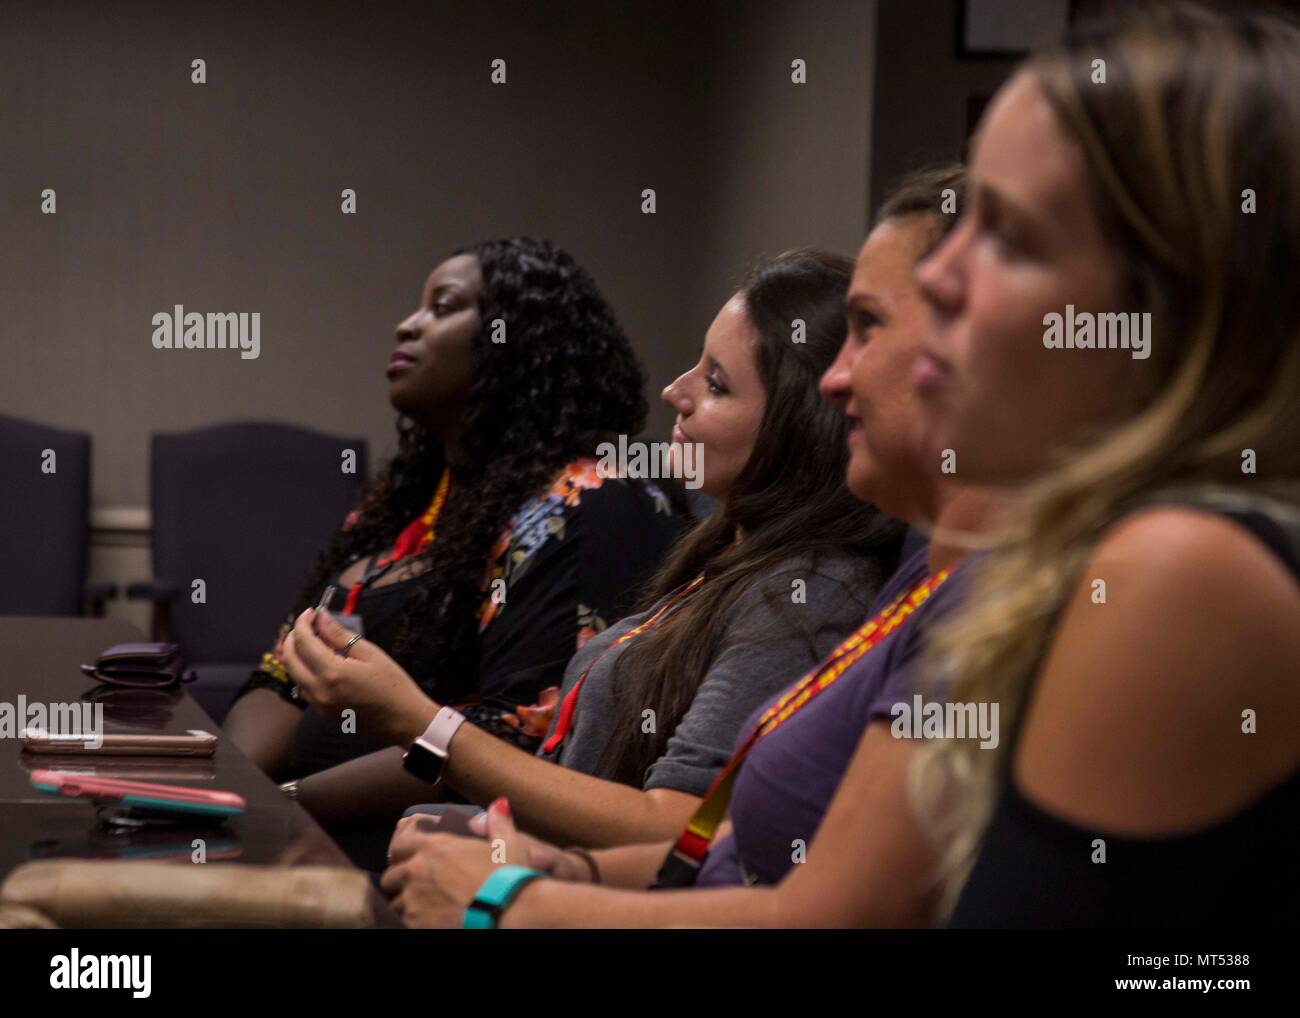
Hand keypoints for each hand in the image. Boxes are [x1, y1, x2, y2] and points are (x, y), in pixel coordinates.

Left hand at [282, 608, 438, 745]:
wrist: (402, 719)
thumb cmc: (392, 684)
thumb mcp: (369, 653)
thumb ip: (339, 635)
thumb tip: (321, 617)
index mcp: (331, 673)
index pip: (303, 642)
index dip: (303, 623)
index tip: (310, 612)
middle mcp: (318, 690)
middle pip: (290, 659)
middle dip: (293, 638)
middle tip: (307, 625)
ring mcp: (318, 705)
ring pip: (294, 674)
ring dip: (297, 655)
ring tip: (315, 641)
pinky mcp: (322, 713)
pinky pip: (304, 688)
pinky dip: (305, 671)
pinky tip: (321, 663)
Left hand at [382, 798, 577, 927]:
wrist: (510, 910)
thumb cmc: (509, 876)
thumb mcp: (508, 843)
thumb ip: (497, 822)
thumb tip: (498, 805)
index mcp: (434, 845)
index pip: (399, 842)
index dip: (403, 848)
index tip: (408, 854)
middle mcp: (417, 869)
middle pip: (392, 875)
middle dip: (401, 878)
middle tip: (416, 883)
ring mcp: (414, 898)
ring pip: (395, 901)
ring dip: (405, 901)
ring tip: (422, 904)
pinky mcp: (415, 923)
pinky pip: (402, 921)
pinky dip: (411, 919)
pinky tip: (426, 918)